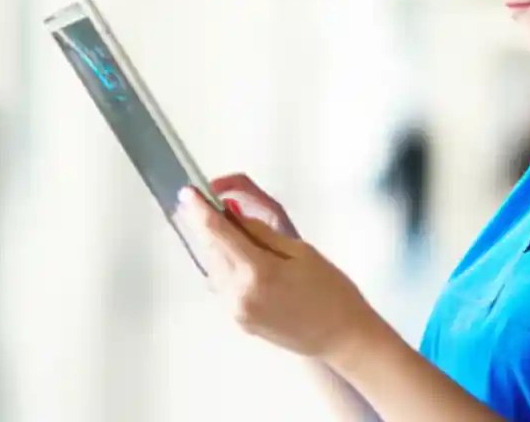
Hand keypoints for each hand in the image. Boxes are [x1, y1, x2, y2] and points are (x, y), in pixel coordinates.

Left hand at [176, 183, 383, 363]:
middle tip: (205, 205)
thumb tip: (232, 215)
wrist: (341, 337)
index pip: (217, 232)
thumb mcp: (301, 251)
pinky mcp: (240, 321)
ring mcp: (236, 311)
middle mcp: (238, 293)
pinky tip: (241, 260)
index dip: (200, 210)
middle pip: (210, 250)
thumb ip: (261, 233)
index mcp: (257, 271)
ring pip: (213, 269)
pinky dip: (226, 268)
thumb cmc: (330, 290)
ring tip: (230, 232)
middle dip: (206, 226)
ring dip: (216, 247)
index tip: (187, 192)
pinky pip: (223, 286)